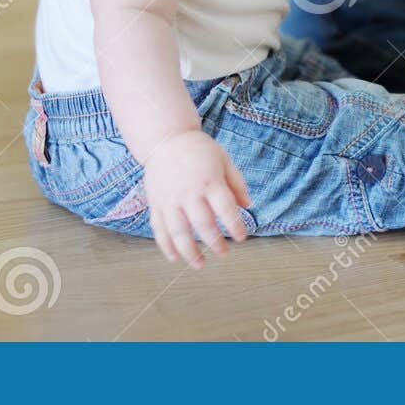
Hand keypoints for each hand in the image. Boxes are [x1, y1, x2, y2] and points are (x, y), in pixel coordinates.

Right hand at [141, 131, 251, 266]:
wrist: (166, 140)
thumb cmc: (200, 150)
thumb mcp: (224, 160)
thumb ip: (236, 183)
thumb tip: (249, 205)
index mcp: (210, 181)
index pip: (225, 209)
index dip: (235, 225)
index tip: (242, 237)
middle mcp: (189, 192)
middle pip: (203, 224)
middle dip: (215, 242)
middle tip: (224, 254)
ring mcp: (170, 200)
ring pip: (178, 231)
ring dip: (189, 251)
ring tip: (200, 264)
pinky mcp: (156, 204)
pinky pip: (159, 229)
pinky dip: (166, 245)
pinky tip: (174, 258)